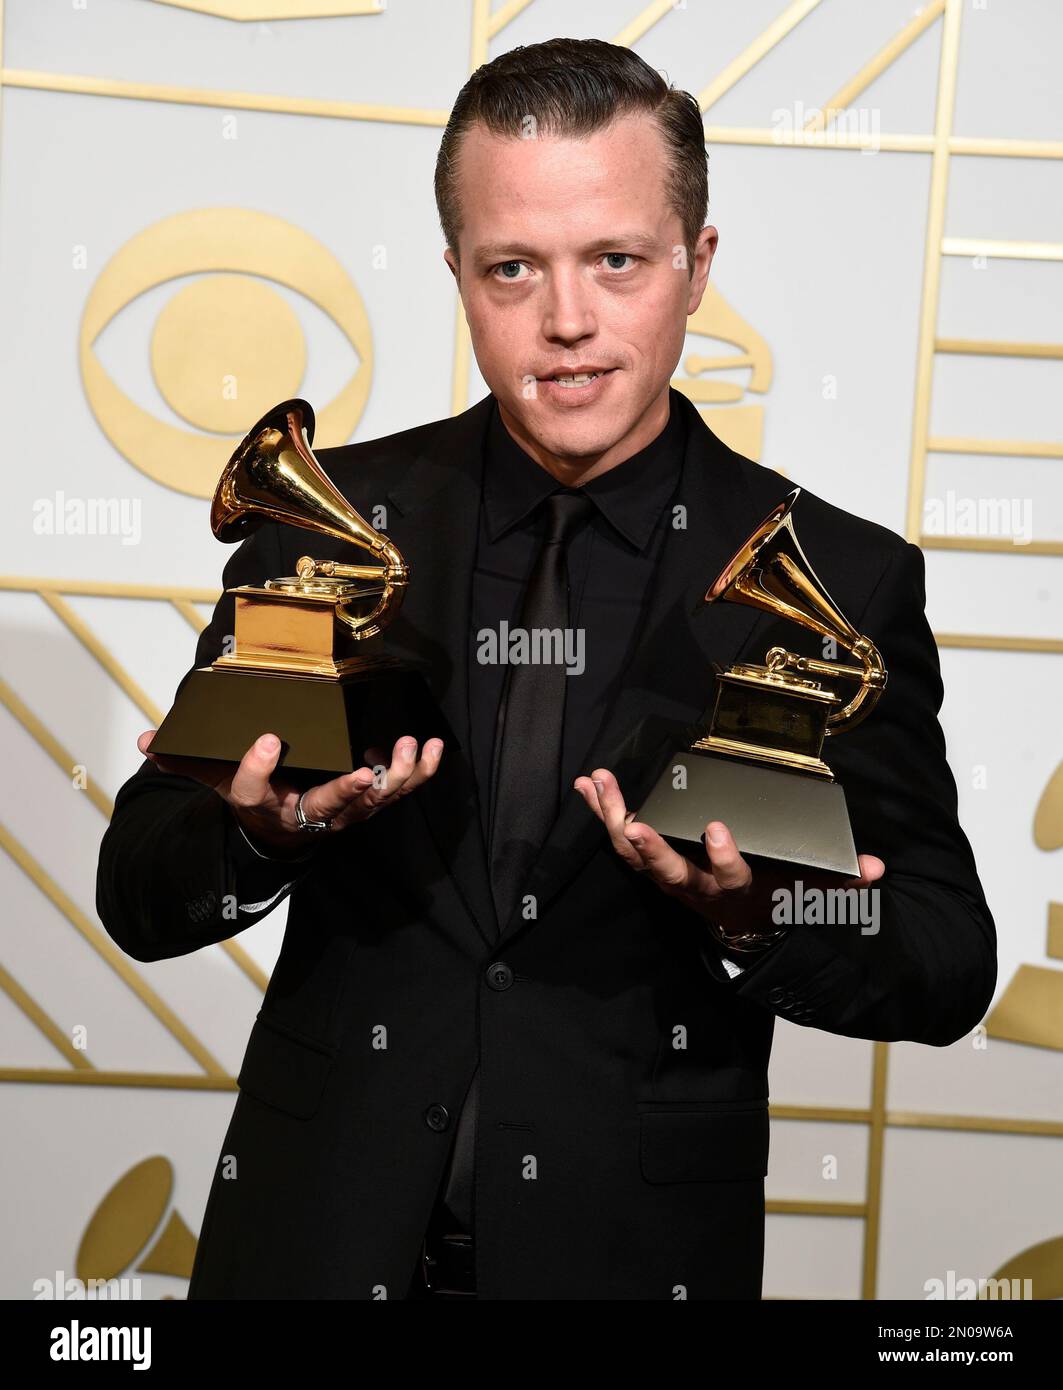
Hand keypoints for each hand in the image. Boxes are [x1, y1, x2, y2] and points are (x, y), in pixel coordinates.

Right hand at [138, 730, 443, 856]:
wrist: (281, 832)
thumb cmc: (253, 797)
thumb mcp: (215, 782)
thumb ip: (186, 759)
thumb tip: (148, 743)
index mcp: (264, 805)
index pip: (254, 791)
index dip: (259, 768)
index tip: (267, 740)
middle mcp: (307, 814)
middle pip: (328, 806)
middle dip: (349, 792)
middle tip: (365, 772)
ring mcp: (344, 811)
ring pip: (375, 802)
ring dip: (396, 776)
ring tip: (408, 747)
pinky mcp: (370, 802)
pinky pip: (400, 790)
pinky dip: (419, 771)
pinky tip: (433, 747)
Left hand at [574, 767, 884, 936]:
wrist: (743, 927)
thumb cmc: (775, 896)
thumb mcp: (811, 894)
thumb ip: (841, 882)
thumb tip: (877, 868)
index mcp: (735, 891)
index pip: (730, 877)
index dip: (723, 856)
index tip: (717, 829)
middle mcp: (695, 888)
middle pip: (667, 872)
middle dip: (650, 848)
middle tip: (634, 823)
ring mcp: (667, 879)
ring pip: (633, 854)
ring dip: (613, 819)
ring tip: (599, 783)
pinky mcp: (649, 865)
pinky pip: (619, 841)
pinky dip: (602, 814)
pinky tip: (586, 786)